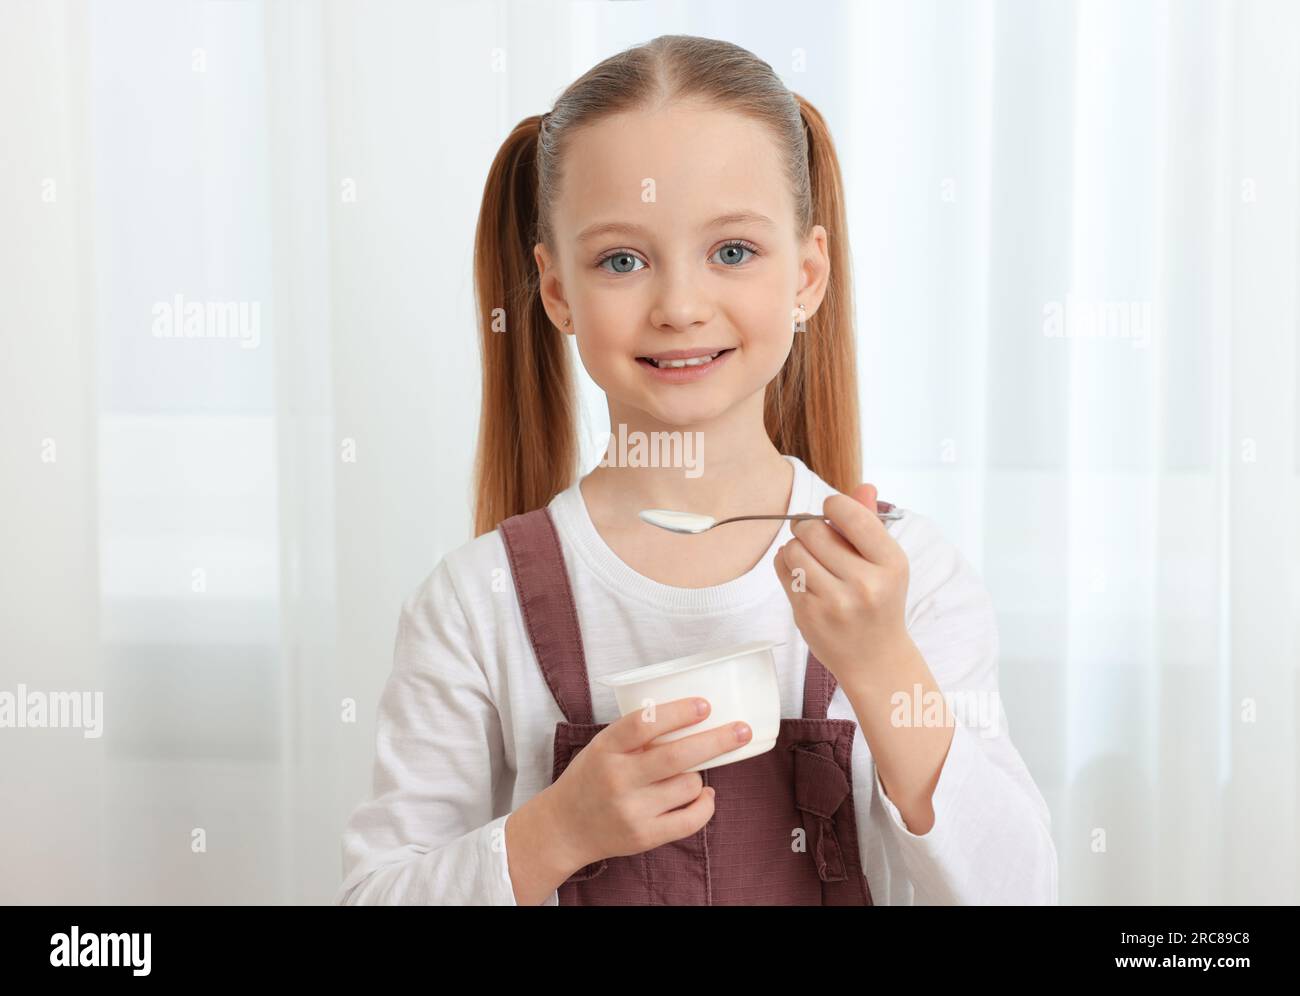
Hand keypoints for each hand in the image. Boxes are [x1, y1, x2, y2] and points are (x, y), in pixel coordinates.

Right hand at [546, 697, 751, 870]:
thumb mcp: (603, 746)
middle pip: (676, 756)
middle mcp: (617, 779)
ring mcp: (631, 811)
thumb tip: (695, 717)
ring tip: (685, 775)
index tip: (705, 705)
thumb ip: (638, 735)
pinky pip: (690, 820)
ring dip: (697, 776)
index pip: (643, 723)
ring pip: (688, 786)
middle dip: (716, 741)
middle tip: (742, 730)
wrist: (564, 827)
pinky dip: (705, 805)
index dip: (678, 712)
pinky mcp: (643, 837)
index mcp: (606, 748)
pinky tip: (705, 796)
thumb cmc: (592, 777)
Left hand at [772, 482, 911, 691]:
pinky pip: (782, 570)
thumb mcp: (886, 562)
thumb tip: (864, 486)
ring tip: (810, 559)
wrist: (874, 658)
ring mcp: (834, 602)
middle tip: (815, 536)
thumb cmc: (879, 602)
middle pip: (813, 530)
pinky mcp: (809, 615)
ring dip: (796, 548)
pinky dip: (787, 566)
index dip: (833, 505)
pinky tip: (803, 575)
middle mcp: (865, 583)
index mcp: (891, 563)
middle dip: (808, 527)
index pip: (851, 514)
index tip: (832, 511)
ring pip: (793, 549)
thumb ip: (871, 523)